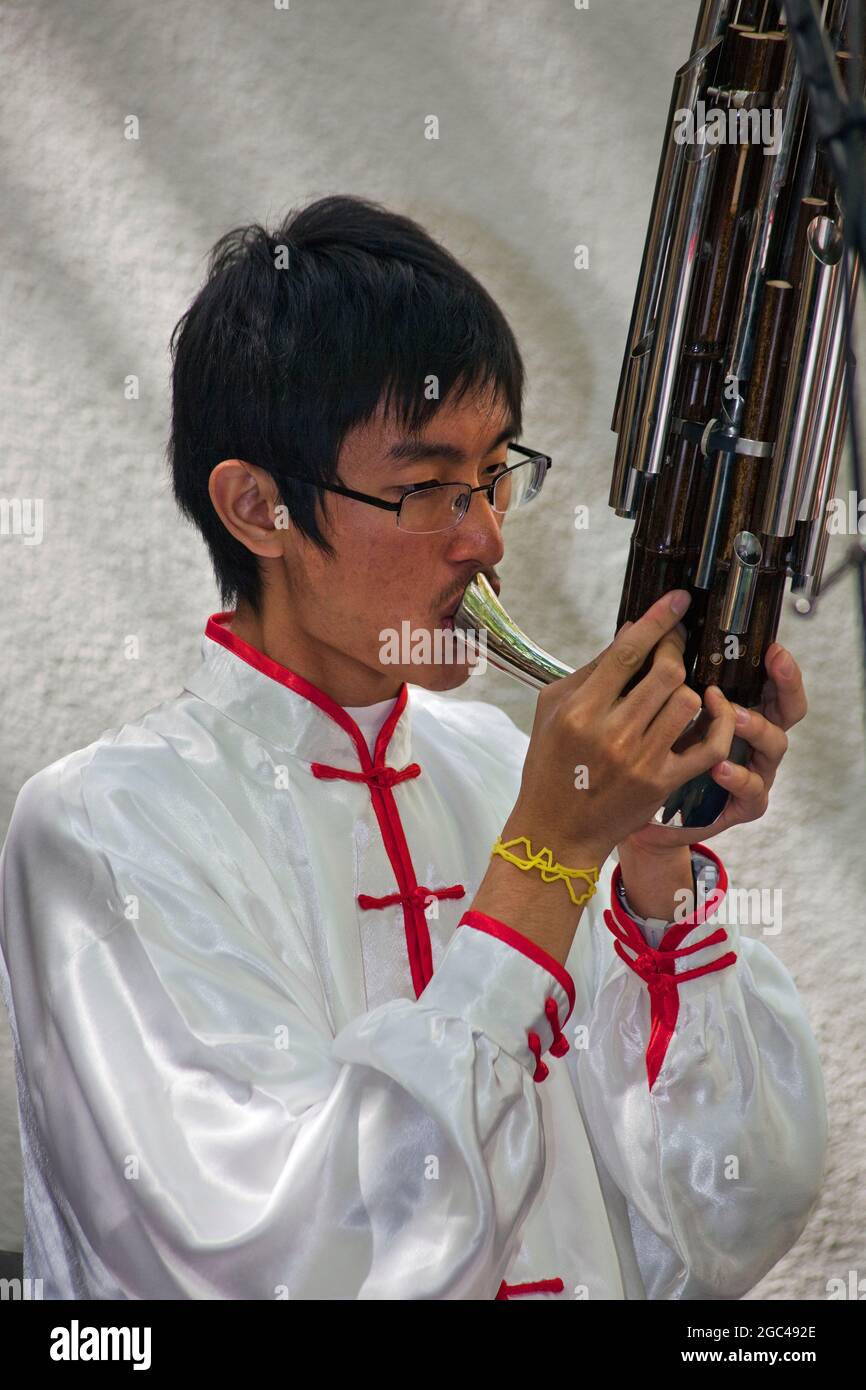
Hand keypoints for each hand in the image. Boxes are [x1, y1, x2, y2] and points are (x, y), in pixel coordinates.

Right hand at [511, 590, 735, 866]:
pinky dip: (718, 723)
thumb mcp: (552, 710)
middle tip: (675, 645)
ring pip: (689, 703)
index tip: (680, 599)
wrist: (555, 830)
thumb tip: (632, 630)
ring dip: (689, 688)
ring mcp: (640, 761)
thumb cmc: (549, 764)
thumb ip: (590, 670)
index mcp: (579, 710)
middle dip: (676, 651)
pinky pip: (708, 745)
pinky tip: (712, 710)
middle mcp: (610, 734)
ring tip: (678, 687)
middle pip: (666, 673)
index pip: (626, 652)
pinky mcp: (662, 784)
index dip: (658, 620)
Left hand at [620, 640, 806, 851]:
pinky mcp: (744, 804)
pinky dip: (740, 777)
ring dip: (757, 726)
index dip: (777, 666)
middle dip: (786, 684)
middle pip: (788, 709)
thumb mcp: (665, 712)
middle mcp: (755, 739)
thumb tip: (660, 632)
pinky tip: (720, 767)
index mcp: (741, 709)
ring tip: (733, 714)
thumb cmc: (659, 754)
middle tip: (773, 664)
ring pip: (775, 745)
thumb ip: (672, 681)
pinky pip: (753, 791)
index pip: (768, 682)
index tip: (771, 646)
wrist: (646, 811)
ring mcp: (755, 771)